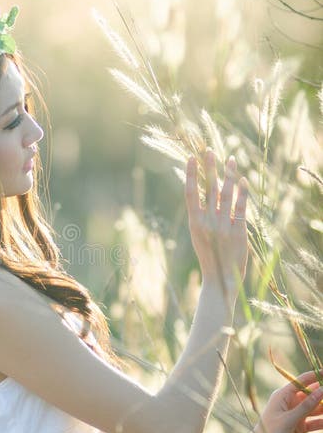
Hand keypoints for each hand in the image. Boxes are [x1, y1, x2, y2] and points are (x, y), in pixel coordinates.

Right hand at [185, 150, 247, 291]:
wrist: (220, 280)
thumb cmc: (210, 258)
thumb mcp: (199, 237)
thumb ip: (201, 218)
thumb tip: (204, 196)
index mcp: (194, 223)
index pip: (190, 193)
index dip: (190, 175)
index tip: (191, 158)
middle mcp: (207, 223)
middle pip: (208, 189)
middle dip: (210, 169)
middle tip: (211, 151)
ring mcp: (222, 227)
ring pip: (225, 195)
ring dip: (228, 175)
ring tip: (231, 159)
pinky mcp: (237, 232)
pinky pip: (240, 208)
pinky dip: (242, 193)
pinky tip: (243, 180)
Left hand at [248, 370, 322, 432]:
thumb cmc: (270, 432)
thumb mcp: (289, 419)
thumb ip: (307, 405)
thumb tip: (322, 390)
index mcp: (283, 395)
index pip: (303, 381)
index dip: (318, 375)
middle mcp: (290, 402)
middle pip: (312, 394)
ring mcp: (295, 414)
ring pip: (315, 408)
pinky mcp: (299, 426)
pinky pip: (314, 421)